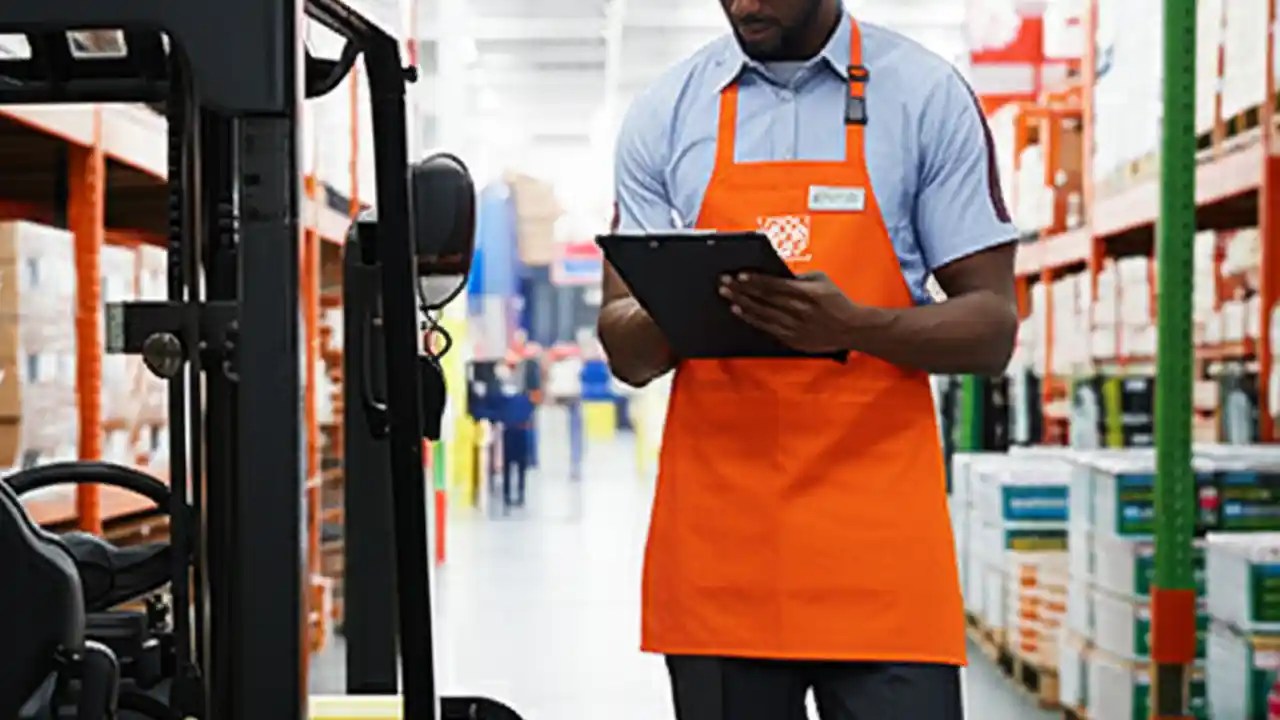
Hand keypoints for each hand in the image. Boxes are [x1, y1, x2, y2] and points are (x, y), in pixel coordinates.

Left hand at [719, 271, 861, 353]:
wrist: (851, 329)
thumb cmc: (836, 301)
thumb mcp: (822, 280)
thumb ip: (799, 277)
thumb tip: (775, 274)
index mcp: (808, 293)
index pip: (776, 285)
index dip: (756, 280)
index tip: (739, 275)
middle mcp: (800, 311)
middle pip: (765, 299)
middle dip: (742, 290)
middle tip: (724, 283)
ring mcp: (795, 327)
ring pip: (763, 315)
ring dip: (743, 305)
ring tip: (727, 296)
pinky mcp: (792, 339)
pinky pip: (767, 328)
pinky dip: (752, 319)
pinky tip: (740, 312)